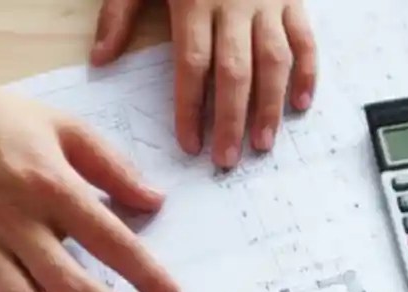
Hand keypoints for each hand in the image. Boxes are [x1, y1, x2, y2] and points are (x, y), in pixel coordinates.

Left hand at [91, 0, 317, 168]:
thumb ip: (118, 13)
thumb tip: (99, 60)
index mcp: (193, 0)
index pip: (193, 65)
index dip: (191, 108)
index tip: (189, 144)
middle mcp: (235, 4)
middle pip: (235, 72)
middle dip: (231, 121)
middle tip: (227, 160)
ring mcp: (268, 1)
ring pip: (274, 62)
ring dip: (270, 107)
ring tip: (263, 144)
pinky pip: (305, 39)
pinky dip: (308, 73)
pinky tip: (300, 106)